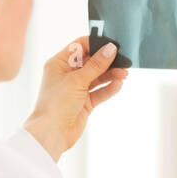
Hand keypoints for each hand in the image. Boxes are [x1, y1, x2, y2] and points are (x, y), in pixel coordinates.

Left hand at [23, 37, 128, 160]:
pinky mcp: (84, 103)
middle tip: (123, 60)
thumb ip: (96, 65)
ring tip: (124, 74)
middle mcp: (67, 74)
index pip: (80, 46)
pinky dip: (109, 88)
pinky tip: (118, 85)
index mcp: (59, 63)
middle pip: (91, 61)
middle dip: (107, 61)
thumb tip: (110, 49)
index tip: (112, 44)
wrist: (51, 134)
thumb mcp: (77, 80)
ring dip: (111, 75)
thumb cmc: (55, 105)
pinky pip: (99, 92)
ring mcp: (76, 89)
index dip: (96, 43)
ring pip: (97, 77)